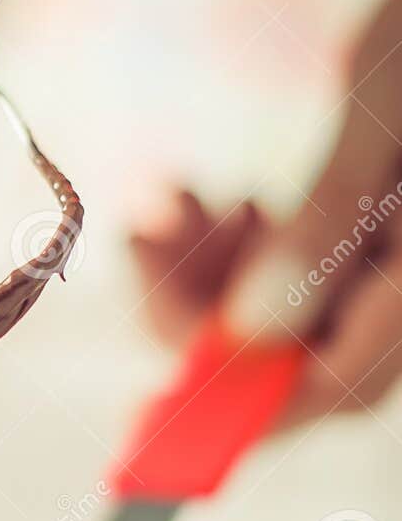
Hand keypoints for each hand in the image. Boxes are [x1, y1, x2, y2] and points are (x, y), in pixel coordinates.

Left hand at [129, 0, 401, 421]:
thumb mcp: (377, 112)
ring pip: (285, 310)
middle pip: (301, 352)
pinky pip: (290, 268)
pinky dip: (236, 244)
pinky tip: (204, 199)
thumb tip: (252, 334)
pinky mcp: (363, 235)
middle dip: (206, 312)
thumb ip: (322, 228)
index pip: (343, 385)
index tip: (154, 405)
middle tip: (143, 246)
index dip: (246, 407)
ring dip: (208, 273)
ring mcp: (387, 259)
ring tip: (169, 205)